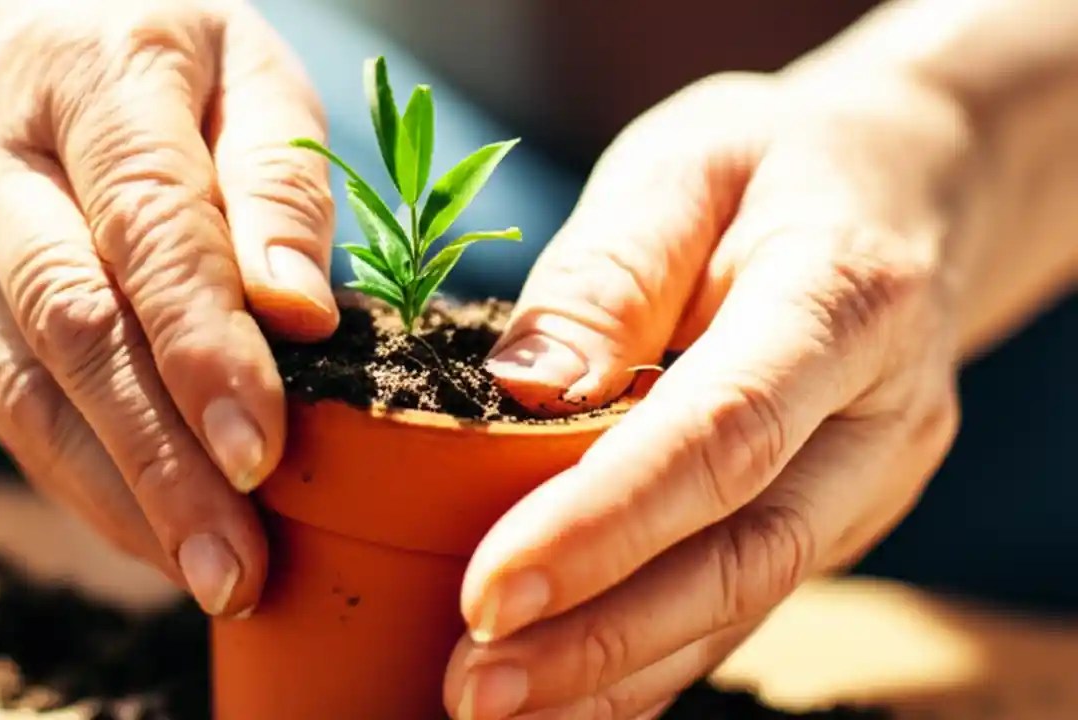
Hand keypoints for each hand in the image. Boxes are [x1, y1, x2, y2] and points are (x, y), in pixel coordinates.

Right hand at [0, 0, 335, 616]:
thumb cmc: (182, 72)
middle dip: (160, 461)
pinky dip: (84, 482)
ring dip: (121, 498)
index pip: (148, 226)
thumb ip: (280, 185)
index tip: (262, 455)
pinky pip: (6, 407)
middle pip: (72, 324)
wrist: (42, 53)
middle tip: (234, 565)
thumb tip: (298, 315)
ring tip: (208, 574)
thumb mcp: (253, 79)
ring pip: (26, 388)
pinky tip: (152, 534)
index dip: (203, 350)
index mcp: (87, 67)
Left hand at [445, 70, 971, 718]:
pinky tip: (575, 697)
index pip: (721, 432)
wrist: (900, 187)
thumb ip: (608, 274)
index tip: (488, 593)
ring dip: (619, 671)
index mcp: (845, 297)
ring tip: (497, 708)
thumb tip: (526, 392)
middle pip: (743, 550)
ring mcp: (872, 475)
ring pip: (749, 598)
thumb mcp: (682, 167)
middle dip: (602, 635)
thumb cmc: (770, 163)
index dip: (604, 522)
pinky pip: (748, 596)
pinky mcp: (840, 510)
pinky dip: (657, 657)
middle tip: (473, 689)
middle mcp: (878, 411)